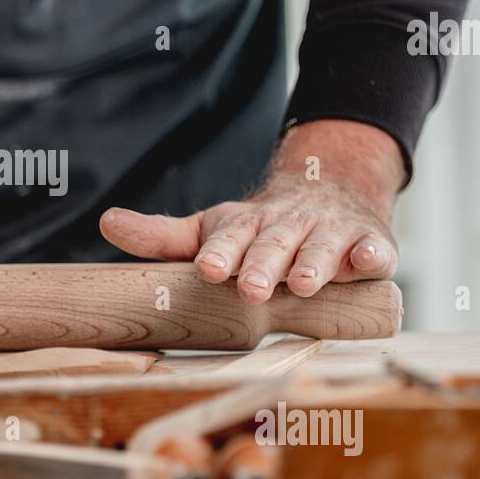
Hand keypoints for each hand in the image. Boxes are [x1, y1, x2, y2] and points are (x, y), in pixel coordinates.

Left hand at [100, 120, 403, 304]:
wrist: (328, 191)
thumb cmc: (258, 228)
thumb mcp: (210, 228)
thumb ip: (162, 235)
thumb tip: (105, 222)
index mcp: (245, 225)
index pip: (229, 239)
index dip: (219, 252)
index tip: (208, 268)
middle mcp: (287, 226)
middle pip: (274, 245)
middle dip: (263, 265)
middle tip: (251, 287)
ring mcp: (329, 234)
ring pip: (321, 249)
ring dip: (314, 264)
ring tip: (305, 283)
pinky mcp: (368, 244)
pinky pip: (373, 251)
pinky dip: (372, 256)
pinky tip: (368, 262)